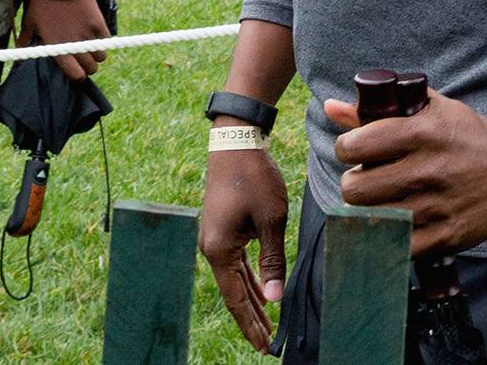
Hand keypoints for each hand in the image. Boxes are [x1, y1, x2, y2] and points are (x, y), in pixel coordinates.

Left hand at [17, 0, 109, 79]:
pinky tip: (98, 37)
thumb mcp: (30, 21)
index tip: (78, 73)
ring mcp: (88, 34)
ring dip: (98, 55)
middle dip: (89, 67)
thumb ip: (26, 38)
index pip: (74, 73)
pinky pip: (106, 40)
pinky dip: (103, 41)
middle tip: (86, 61)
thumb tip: (20, 49)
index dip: (78, 76)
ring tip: (92, 49)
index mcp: (57, 48)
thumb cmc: (42, 3)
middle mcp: (74, 44)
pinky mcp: (98, 23)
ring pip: (101, 56)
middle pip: (91, 67)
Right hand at [200, 131, 289, 351]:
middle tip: (267, 343)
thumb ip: (272, 261)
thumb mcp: (271, 220)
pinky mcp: (223, 228)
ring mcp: (216, 238)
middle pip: (233, 292)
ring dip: (252, 298)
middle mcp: (212, 248)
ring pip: (235, 278)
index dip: (251, 323)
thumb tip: (274, 299)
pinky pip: (236, 262)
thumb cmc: (254, 178)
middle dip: (251, 317)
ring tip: (267, 322)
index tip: (264, 345)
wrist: (236, 142)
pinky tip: (261, 290)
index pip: (235, 298)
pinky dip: (249, 278)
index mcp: (219, 250)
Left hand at [327, 89, 486, 257]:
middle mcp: (427, 169)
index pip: (353, 146)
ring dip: (368, 211)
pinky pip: (397, 245)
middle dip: (353, 182)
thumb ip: (378, 110)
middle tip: (365, 180)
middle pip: (354, 188)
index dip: (347, 148)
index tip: (355, 151)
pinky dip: (389, 236)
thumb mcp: (428, 110)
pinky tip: (395, 222)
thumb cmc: (465, 134)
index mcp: (421, 133)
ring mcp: (437, 206)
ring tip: (379, 200)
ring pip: (371, 218)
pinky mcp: (447, 236)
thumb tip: (330, 107)